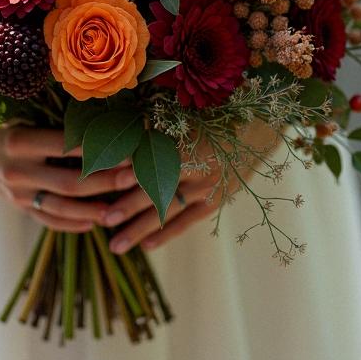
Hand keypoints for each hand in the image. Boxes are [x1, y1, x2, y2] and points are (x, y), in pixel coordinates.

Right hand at [0, 127, 139, 232]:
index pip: (68, 147)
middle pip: (71, 182)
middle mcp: (16, 171)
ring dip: (94, 210)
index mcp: (19, 141)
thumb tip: (101, 119)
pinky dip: (72, 224)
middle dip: (107, 182)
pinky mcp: (16, 206)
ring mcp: (16, 194)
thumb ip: (52, 118)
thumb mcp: (18, 111)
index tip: (128, 148)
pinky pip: (48, 221)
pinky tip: (92, 223)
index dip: (101, 149)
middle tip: (134, 178)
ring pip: (62, 208)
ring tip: (120, 209)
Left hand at [103, 122, 281, 254]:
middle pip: (157, 188)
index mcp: (187, 140)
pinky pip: (188, 221)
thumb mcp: (187, 114)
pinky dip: (167, 234)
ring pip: (168, 211)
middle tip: (103, 219)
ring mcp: (206, 186)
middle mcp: (196, 166)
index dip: (127, 166)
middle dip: (128, 205)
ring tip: (114, 246)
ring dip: (140, 229)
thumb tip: (118, 129)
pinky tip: (146, 246)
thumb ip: (155, 125)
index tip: (103, 177)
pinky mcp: (215, 200)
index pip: (150, 156)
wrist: (258, 127)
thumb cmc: (216, 113)